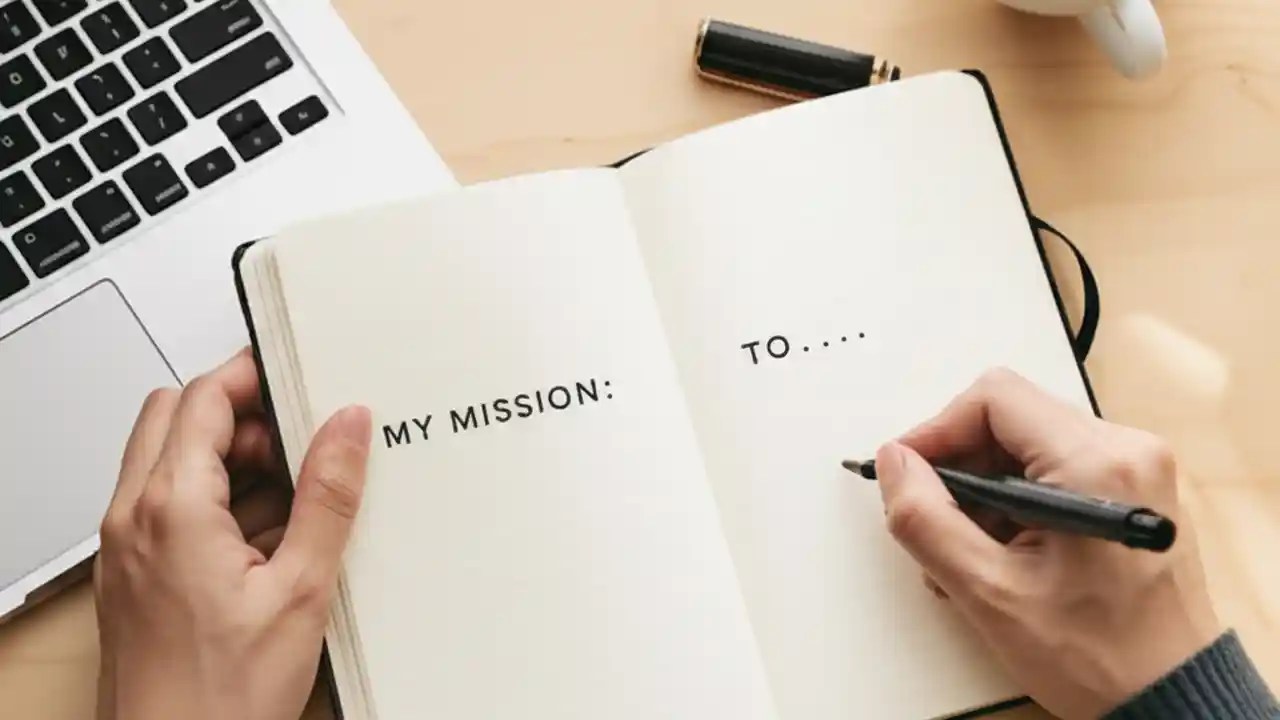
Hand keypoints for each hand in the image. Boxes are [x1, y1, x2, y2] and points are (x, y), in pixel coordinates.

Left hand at [93, 348, 372, 719]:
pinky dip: (215, 500)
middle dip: (238, 415)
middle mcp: (133, 518)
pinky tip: (271, 541)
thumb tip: (346, 428)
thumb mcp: (300, 590)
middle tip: (298, 441)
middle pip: (176, 418)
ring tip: (294, 500)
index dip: (253, 376)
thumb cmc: (219, 698)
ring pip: (168, 459)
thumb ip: (327, 497)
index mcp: (171, 509)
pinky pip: (167, 505)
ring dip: (228, 458)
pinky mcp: (134, 571)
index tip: (297, 379)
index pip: (202, 399)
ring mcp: (127, 545)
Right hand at [875, 368, 1221, 719]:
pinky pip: (1056, 468)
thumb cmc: (1099, 657)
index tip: (908, 471)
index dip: (937, 430)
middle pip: (1011, 418)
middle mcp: (1128, 450)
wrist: (1168, 697)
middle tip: (936, 522)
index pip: (994, 398)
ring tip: (971, 553)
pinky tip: (1005, 552)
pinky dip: (1017, 500)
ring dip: (985, 490)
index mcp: (1097, 465)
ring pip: (1029, 444)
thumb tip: (895, 463)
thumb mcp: (989, 591)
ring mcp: (1137, 468)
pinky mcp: (1134, 489)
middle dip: (961, 467)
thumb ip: (926, 518)